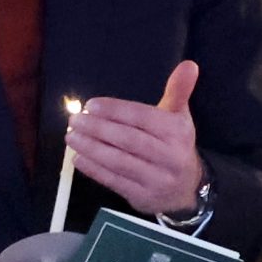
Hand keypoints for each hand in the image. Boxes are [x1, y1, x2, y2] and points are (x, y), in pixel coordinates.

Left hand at [66, 61, 205, 218]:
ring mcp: (156, 179)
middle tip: (75, 120)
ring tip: (71, 137)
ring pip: (120, 162)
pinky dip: (95, 170)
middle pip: (129, 141)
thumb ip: (179, 90)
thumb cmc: (175, 146)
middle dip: (99, 129)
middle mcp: (170, 157)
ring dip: (92, 149)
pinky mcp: (143, 197)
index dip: (116, 111)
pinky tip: (78, 159)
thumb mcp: (179, 118)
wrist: (186, 190)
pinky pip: (115, 182)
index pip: (143, 118)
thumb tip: (190, 64)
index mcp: (177, 133)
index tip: (91, 105)